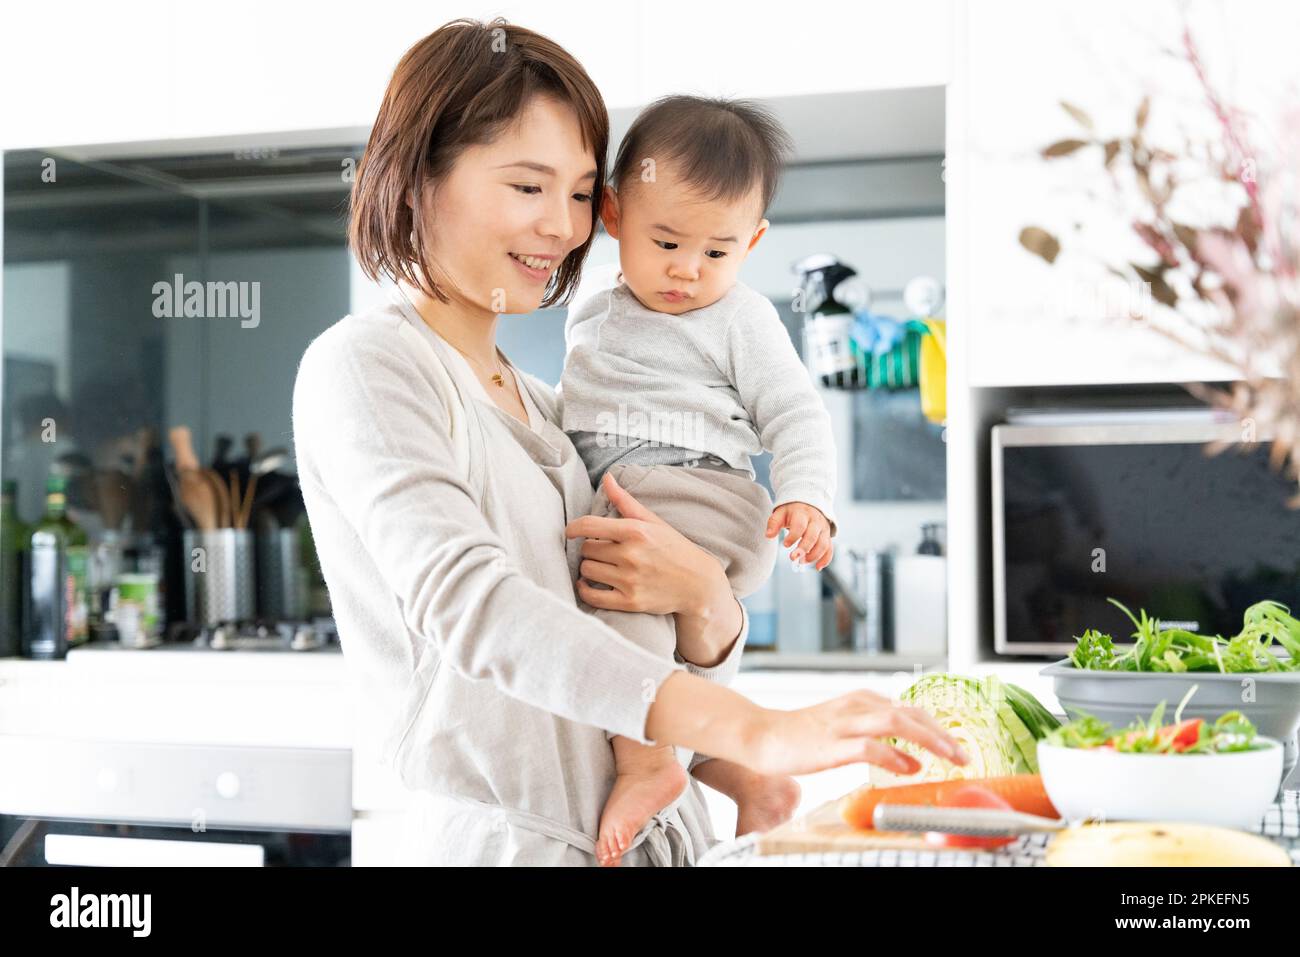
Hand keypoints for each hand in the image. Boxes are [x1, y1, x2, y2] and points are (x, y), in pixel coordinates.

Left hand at [564, 471, 726, 616]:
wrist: (698, 584)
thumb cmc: (674, 549)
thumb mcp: (653, 521)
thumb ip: (625, 501)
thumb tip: (607, 478)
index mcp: (635, 531)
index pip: (589, 525)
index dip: (573, 528)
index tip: (570, 532)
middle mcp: (630, 555)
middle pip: (587, 549)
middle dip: (591, 548)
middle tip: (602, 551)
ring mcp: (629, 580)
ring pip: (587, 570)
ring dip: (589, 568)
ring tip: (601, 566)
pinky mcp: (629, 602)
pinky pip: (592, 596)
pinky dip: (584, 590)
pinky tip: (587, 584)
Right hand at [745, 689, 968, 777]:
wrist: (760, 735)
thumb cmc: (800, 736)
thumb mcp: (843, 727)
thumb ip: (876, 738)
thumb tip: (913, 760)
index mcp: (862, 700)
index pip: (910, 708)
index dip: (938, 727)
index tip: (957, 747)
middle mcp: (857, 705)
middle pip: (910, 713)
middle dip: (942, 734)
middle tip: (964, 756)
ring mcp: (844, 723)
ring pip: (896, 723)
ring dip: (928, 740)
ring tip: (949, 759)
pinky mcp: (831, 743)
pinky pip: (870, 747)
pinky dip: (894, 757)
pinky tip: (909, 769)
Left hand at [765, 502, 832, 570]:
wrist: (808, 503)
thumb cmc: (791, 511)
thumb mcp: (780, 513)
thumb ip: (773, 523)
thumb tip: (768, 535)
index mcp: (802, 513)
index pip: (800, 525)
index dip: (793, 536)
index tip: (785, 545)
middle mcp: (815, 521)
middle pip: (813, 536)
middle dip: (804, 548)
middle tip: (793, 558)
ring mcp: (823, 529)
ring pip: (823, 544)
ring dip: (814, 555)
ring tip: (802, 562)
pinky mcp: (827, 536)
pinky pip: (830, 549)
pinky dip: (825, 559)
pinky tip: (817, 567)